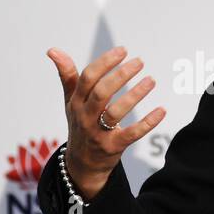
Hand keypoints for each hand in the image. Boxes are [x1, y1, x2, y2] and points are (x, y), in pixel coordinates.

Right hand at [46, 45, 165, 199]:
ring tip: (151, 80)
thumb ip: (67, 75)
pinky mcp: (113, 147)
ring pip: (116, 112)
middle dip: (121, 75)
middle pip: (101, 93)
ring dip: (135, 95)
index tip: (123, 50)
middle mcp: (85, 116)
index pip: (87, 78)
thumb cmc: (79, 124)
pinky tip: (161, 110)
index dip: (105, 62)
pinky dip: (148, 122)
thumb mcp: (71, 101)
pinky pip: (131, 134)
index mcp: (76, 102)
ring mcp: (98, 133)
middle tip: (140, 62)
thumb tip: (52, 50)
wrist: (81, 164)